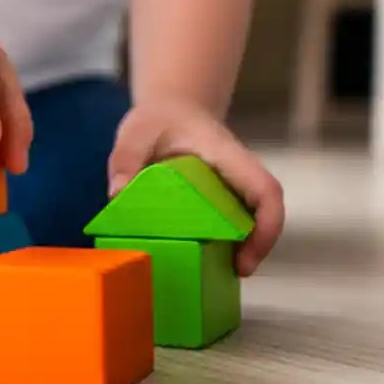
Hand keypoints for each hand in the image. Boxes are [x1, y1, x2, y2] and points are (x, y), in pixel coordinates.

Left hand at [108, 103, 284, 276]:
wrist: (171, 108)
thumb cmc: (158, 118)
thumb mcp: (136, 131)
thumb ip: (126, 159)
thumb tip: (117, 194)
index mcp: (227, 156)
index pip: (266, 191)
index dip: (266, 227)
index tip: (246, 258)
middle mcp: (238, 172)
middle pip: (264, 213)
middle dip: (256, 247)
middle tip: (233, 274)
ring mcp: (233, 185)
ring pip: (252, 219)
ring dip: (241, 248)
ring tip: (216, 274)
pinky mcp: (221, 195)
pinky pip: (232, 220)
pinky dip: (224, 241)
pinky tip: (200, 258)